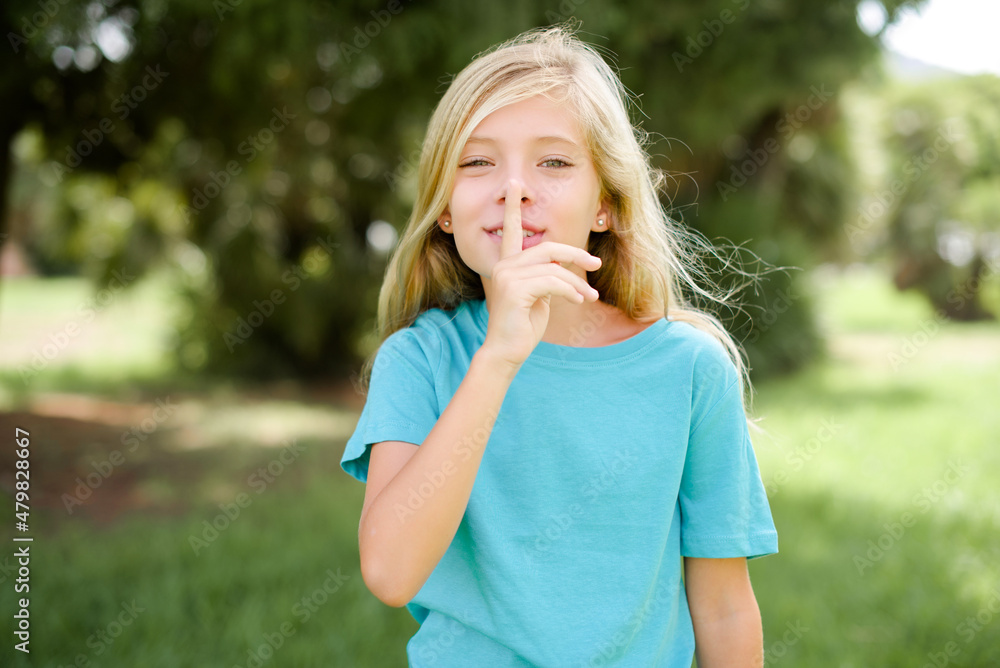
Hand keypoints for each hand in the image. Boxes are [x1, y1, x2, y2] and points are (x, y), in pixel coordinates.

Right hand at [480, 179, 601, 370]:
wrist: (506, 351)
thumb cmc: (523, 326)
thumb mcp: (538, 296)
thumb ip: (546, 277)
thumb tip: (565, 269)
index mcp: (509, 264)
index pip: (511, 230)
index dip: (512, 207)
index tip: (515, 185)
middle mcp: (505, 265)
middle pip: (549, 248)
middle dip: (576, 255)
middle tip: (595, 263)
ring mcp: (508, 276)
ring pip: (555, 268)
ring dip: (577, 283)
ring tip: (589, 298)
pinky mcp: (516, 289)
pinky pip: (554, 282)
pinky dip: (571, 292)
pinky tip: (579, 302)